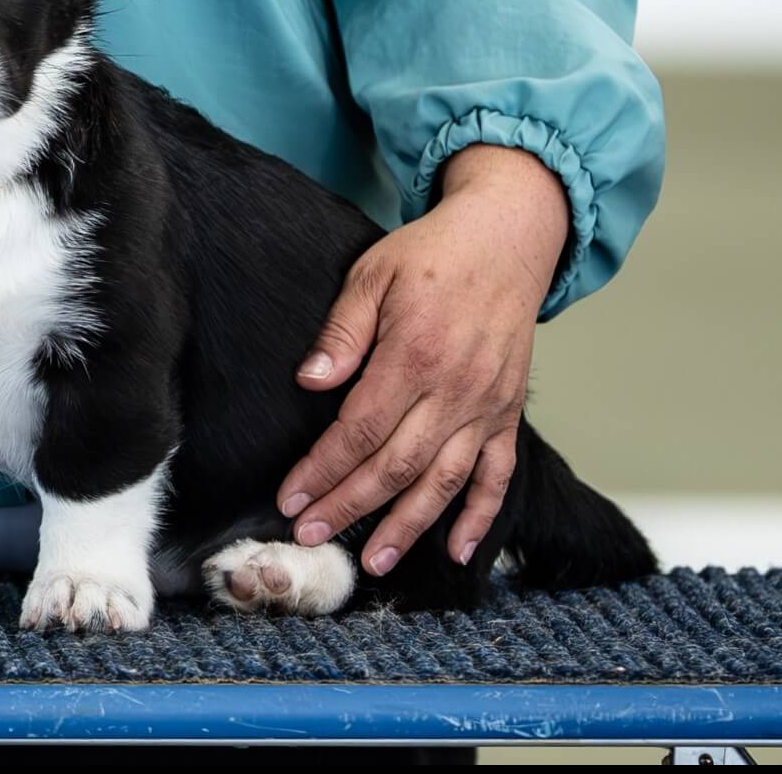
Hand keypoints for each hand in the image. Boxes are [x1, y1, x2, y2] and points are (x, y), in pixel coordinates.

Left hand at [277, 144, 569, 574]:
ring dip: (407, 527)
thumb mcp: (373, 273)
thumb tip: (311, 381)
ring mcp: (487, 405)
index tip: (291, 498)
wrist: (506, 237)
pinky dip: (482, 517)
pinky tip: (457, 550)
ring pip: (445, 481)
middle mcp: (455, 389)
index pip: (359, 430)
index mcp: (414, 354)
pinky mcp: (509, 410)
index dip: (322, 470)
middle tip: (310, 536)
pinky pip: (499, 474)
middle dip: (349, 506)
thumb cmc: (432, 253)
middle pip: (396, 466)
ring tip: (372, 561)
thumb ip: (343, 330)